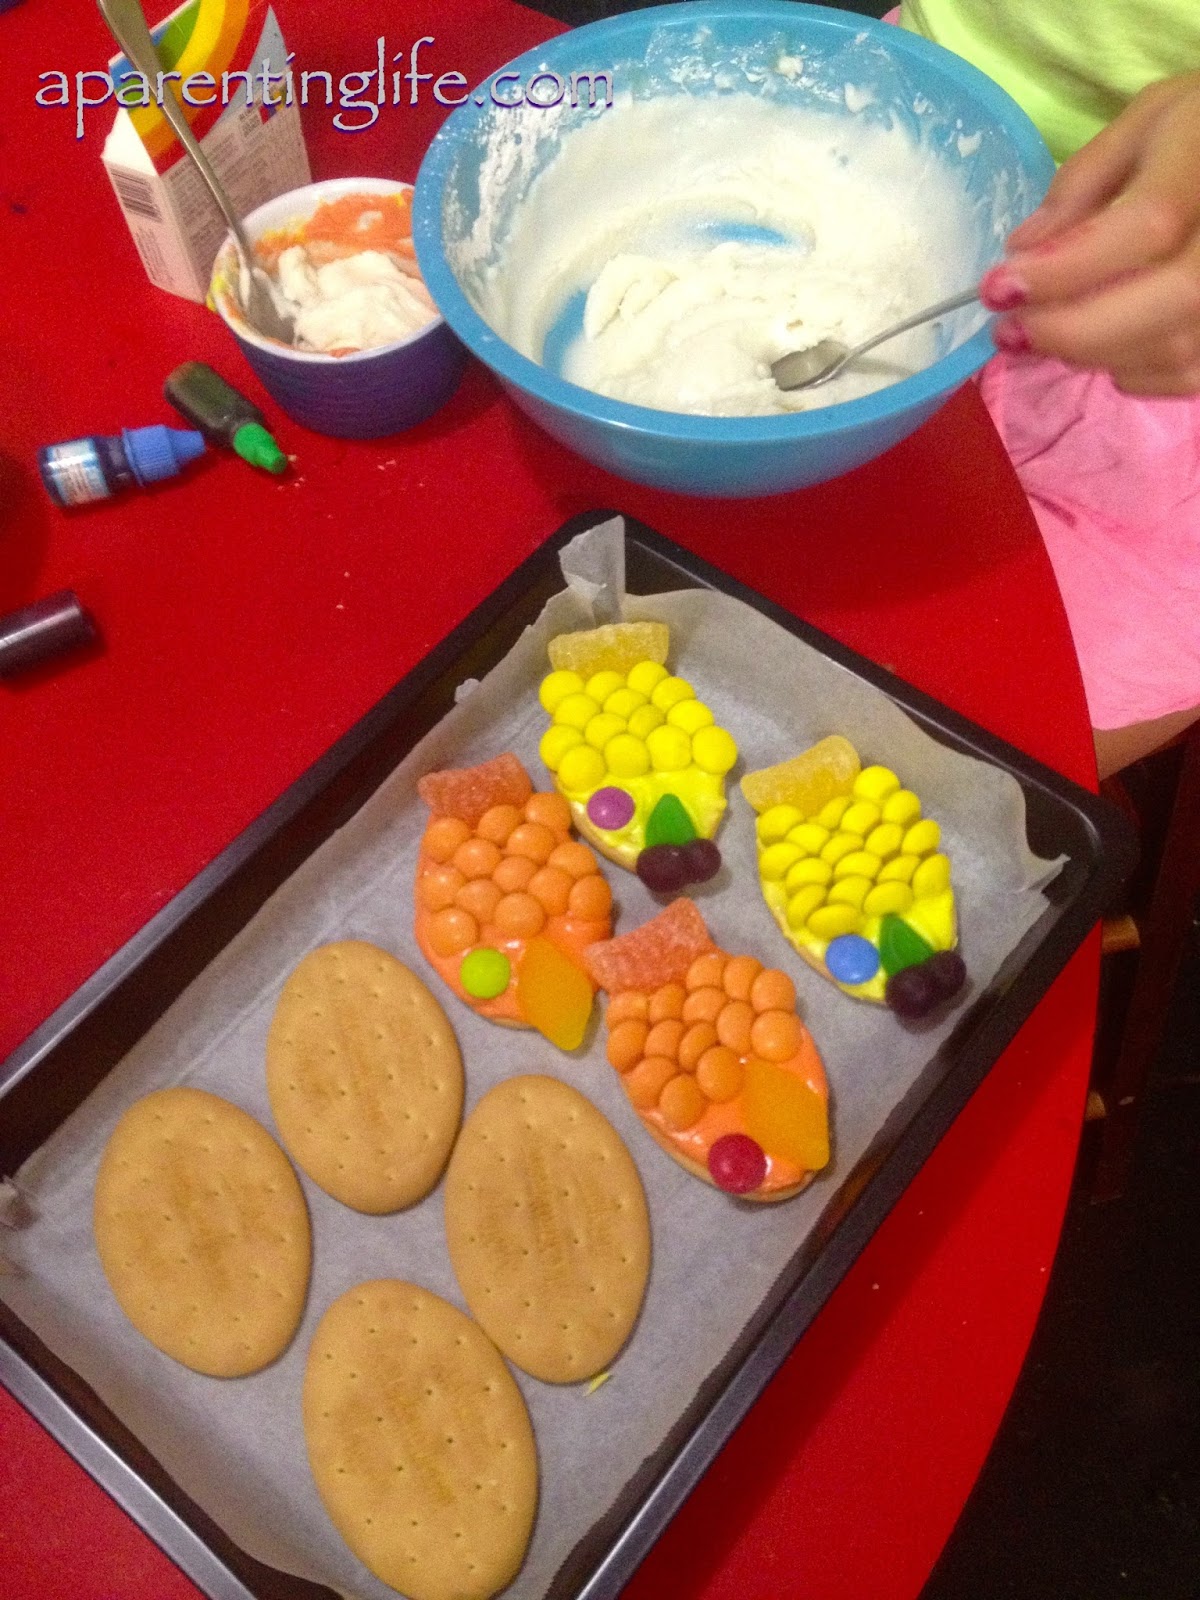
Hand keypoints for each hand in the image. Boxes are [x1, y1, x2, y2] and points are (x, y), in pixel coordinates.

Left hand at [979, 72, 1199, 394]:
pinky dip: (1131, 370)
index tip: (997, 288)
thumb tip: (1022, 251)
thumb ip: (1082, 183)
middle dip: (1074, 327)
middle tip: (1009, 331)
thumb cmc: (1196, 133)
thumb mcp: (1144, 124)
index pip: (1148, 225)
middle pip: (1171, 298)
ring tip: (1046, 333)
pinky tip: (1102, 344)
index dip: (1068, 267)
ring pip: (1174, 348)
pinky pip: (1185, 374)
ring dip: (1093, 352)